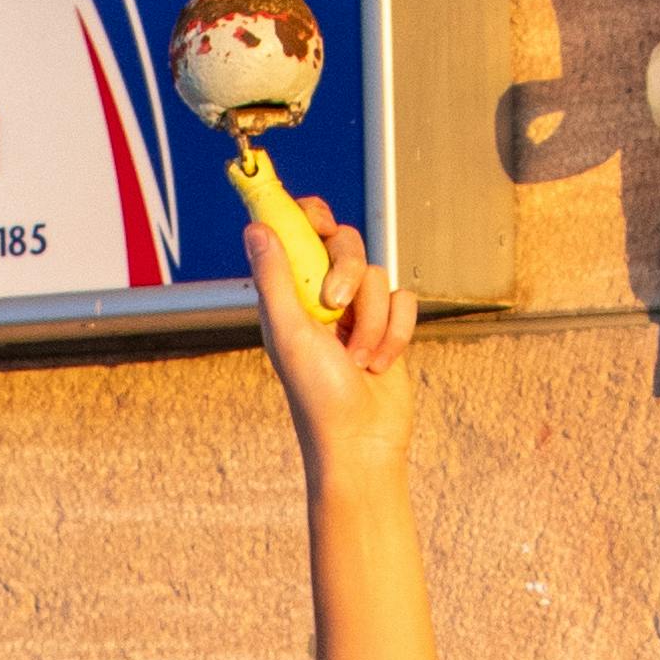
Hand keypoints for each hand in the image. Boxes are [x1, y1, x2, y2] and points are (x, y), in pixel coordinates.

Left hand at [248, 193, 414, 480]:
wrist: (362, 443)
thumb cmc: (317, 397)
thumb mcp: (290, 333)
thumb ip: (275, 278)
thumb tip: (255, 227)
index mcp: (289, 294)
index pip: (297, 233)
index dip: (307, 215)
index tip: (317, 217)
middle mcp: (322, 296)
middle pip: (345, 242)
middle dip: (347, 272)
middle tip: (335, 305)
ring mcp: (357, 311)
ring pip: (377, 276)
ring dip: (371, 319)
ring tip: (358, 358)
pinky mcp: (389, 326)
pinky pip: (404, 300)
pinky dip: (396, 332)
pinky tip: (380, 363)